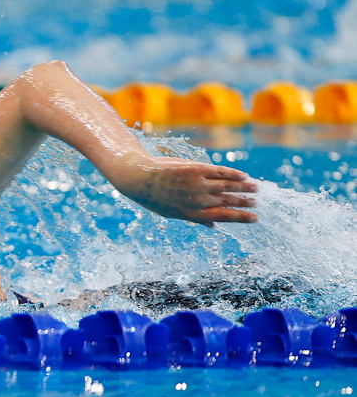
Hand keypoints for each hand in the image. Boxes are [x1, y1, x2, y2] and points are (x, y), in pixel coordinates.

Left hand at [114, 156, 258, 226]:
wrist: (140, 178)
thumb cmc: (155, 197)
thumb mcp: (173, 213)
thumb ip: (196, 219)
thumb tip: (214, 227)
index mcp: (192, 214)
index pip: (222, 218)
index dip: (240, 218)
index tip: (254, 219)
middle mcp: (198, 201)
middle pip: (227, 202)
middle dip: (244, 203)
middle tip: (256, 202)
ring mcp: (198, 185)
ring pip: (227, 186)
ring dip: (244, 188)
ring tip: (255, 188)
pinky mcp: (197, 169)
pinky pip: (220, 172)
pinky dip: (234, 174)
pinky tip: (243, 175)